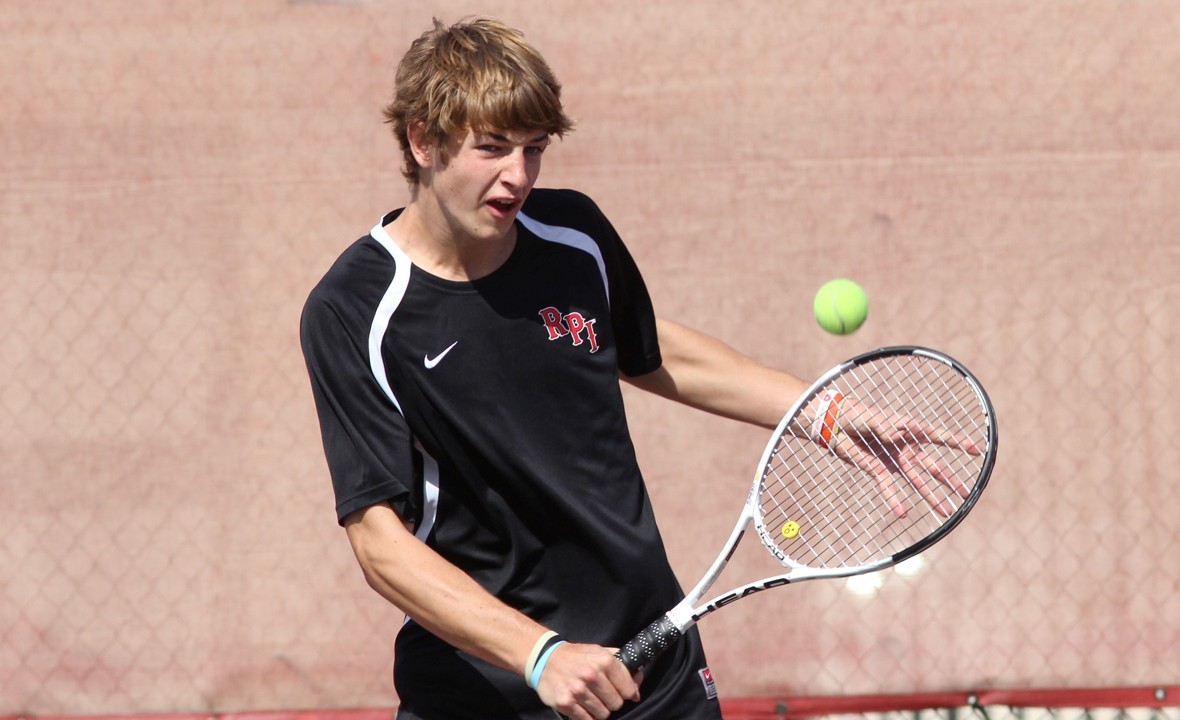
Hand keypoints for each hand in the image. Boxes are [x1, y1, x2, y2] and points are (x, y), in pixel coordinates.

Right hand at [535, 642, 640, 719]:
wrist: (545, 658)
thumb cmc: (576, 656)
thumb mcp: (599, 651)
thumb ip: (621, 664)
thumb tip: (638, 683)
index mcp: (603, 660)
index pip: (628, 688)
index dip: (627, 692)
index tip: (622, 692)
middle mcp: (591, 675)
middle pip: (616, 703)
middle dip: (612, 701)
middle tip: (602, 695)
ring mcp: (578, 690)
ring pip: (603, 714)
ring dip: (599, 710)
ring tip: (590, 699)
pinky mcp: (566, 703)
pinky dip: (587, 716)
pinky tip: (582, 706)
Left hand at [831, 397, 981, 517]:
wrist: (837, 425)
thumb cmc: (859, 415)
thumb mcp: (875, 418)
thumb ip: (887, 427)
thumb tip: (896, 438)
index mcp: (911, 431)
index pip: (940, 437)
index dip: (958, 443)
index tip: (978, 450)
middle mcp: (907, 449)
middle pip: (935, 467)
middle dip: (951, 481)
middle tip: (968, 495)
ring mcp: (895, 462)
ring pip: (918, 482)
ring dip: (932, 497)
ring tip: (947, 512)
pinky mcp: (879, 471)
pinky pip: (889, 488)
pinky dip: (895, 500)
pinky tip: (902, 513)